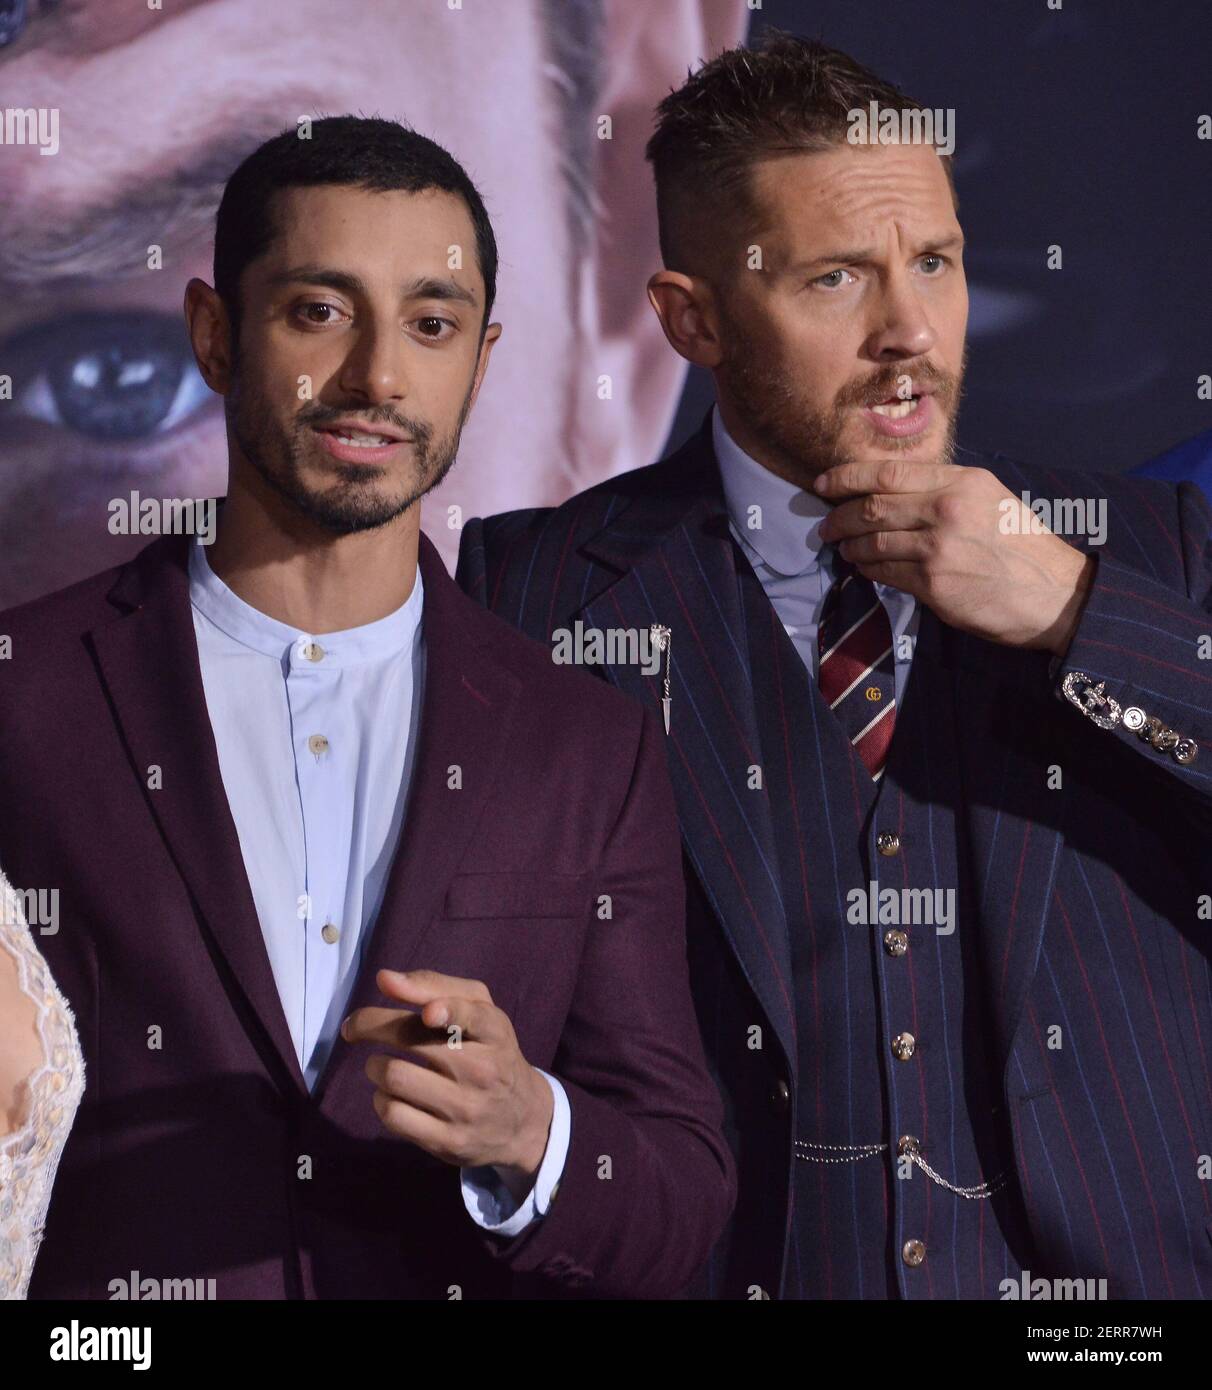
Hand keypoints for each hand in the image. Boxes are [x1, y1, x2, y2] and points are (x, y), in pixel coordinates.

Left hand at [341, 968, 553, 1194]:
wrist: (522, 1119)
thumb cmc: (490, 1052)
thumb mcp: (478, 1010)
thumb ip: (433, 987)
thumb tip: (385, 979)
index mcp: (494, 1031)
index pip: (471, 1016)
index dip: (446, 1010)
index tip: (427, 1013)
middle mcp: (483, 1069)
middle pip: (411, 1041)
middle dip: (369, 1026)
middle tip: (354, 1028)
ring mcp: (466, 1108)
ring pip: (394, 1077)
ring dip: (374, 1066)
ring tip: (381, 1064)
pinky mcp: (448, 1141)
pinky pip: (394, 1114)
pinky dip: (380, 1099)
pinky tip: (390, 1094)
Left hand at [815, 457, 1095, 655]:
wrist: (1054, 593)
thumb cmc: (1021, 545)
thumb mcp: (988, 499)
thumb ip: (943, 491)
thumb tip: (890, 493)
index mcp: (960, 482)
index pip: (887, 473)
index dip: (847, 477)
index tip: (823, 484)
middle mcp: (947, 510)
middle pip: (872, 507)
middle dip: (839, 517)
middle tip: (825, 525)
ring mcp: (938, 548)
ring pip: (873, 542)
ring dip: (849, 546)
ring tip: (840, 548)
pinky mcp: (934, 585)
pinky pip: (885, 574)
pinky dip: (867, 569)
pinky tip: (863, 568)